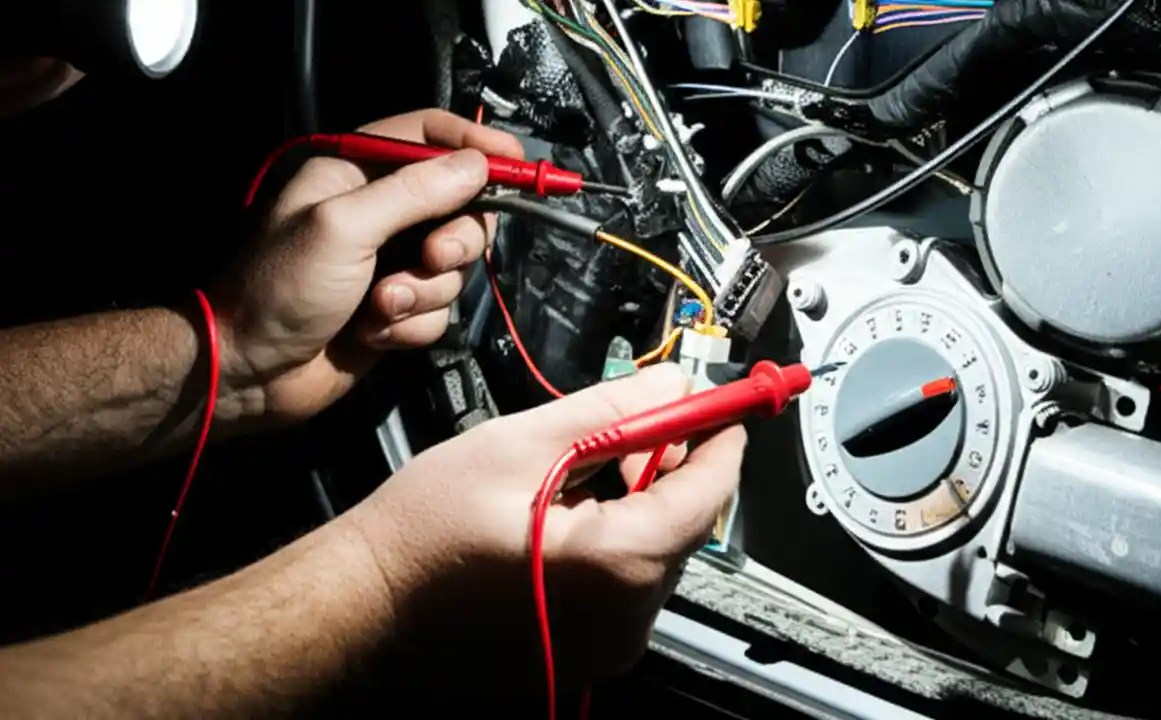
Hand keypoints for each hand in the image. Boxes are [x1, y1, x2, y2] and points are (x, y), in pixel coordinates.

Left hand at [212, 109, 523, 423]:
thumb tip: (476, 166)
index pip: (430, 137)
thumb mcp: (344, 227)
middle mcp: (378, 211)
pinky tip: (373, 333)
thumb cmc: (277, 291)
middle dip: (455, 241)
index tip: (517, 166)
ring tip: (380, 307)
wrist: (249, 373)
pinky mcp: (397, 308)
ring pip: (455, 267)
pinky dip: (413, 325)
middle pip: (460, 206)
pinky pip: (439, 309)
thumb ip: (415, 192)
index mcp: (355, 172)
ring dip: (424, 293)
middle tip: (432, 258)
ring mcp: (390, 261)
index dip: (475, 146)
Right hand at [344, 364, 746, 691]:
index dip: (719, 434)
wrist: (361, 609)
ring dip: (642, 502)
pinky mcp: (587, 655)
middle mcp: (625, 620)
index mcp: (615, 566)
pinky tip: (571, 515)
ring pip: (657, 552)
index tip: (725, 399)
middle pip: (686, 523)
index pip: (707, 490)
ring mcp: (607, 646)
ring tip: (582, 471)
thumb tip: (676, 385)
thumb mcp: (520, 445)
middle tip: (637, 421)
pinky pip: (629, 585)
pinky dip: (618, 541)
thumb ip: (612, 412)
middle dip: (672, 464)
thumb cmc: (420, 535)